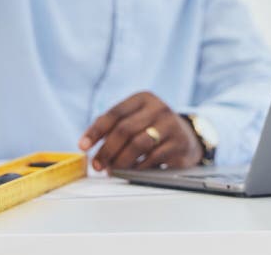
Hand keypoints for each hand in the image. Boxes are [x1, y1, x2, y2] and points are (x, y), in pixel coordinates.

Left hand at [78, 91, 202, 170]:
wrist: (187, 136)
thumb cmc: (153, 128)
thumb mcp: (136, 119)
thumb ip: (113, 126)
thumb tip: (88, 143)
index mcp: (143, 98)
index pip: (114, 113)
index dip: (96, 130)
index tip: (83, 146)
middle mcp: (158, 108)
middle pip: (125, 129)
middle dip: (107, 150)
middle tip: (97, 164)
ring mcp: (170, 125)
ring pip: (138, 144)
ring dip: (120, 161)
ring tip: (112, 170)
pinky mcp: (179, 143)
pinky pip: (152, 158)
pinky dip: (138, 168)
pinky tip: (130, 172)